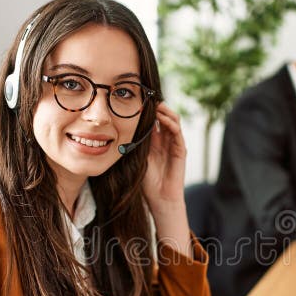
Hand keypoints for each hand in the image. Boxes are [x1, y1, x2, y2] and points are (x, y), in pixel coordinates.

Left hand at [141, 103, 193, 255]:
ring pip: (172, 121)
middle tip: (147, 96)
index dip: (145, 109)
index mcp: (153, 141)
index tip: (136, 98)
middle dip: (156, 106)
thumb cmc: (145, 182)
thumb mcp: (134, 157)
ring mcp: (174, 144)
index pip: (151, 119)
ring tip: (156, 104)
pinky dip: (171, 123)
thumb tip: (114, 127)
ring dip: (165, 111)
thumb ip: (130, 143)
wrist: (160, 199)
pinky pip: (177, 133)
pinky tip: (163, 118)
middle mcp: (164, 140)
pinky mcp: (181, 150)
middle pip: (163, 116)